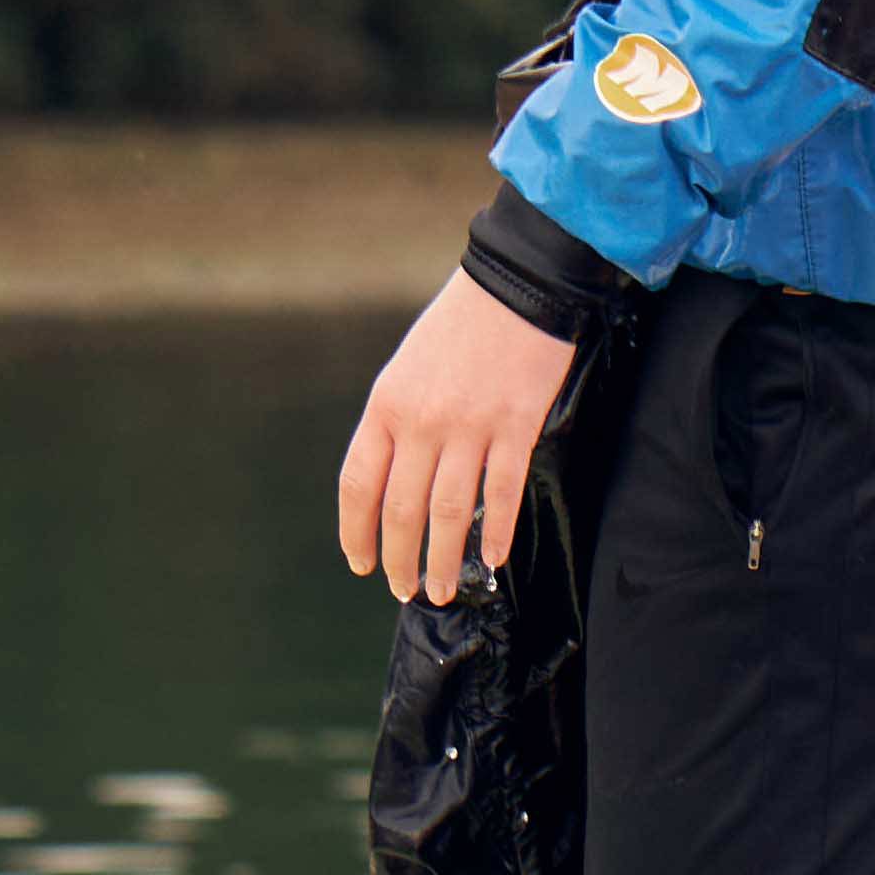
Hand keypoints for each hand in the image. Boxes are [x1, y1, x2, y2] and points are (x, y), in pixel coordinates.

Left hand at [336, 270, 581, 602]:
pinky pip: (502, 493)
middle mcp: (422, 421)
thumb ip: (396, 423)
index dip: (356, 531)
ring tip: (445, 590)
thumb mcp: (407, 368)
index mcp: (386, 405)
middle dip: (400, 559)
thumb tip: (393, 484)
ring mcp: (471, 427)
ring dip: (445, 560)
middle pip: (402, 509)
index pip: (359, 484)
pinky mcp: (516, 428)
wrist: (518, 285)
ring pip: (450, 513)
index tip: (361, 562)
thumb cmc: (459, 326)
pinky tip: (494, 559)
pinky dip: (498, 533)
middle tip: (405, 589)